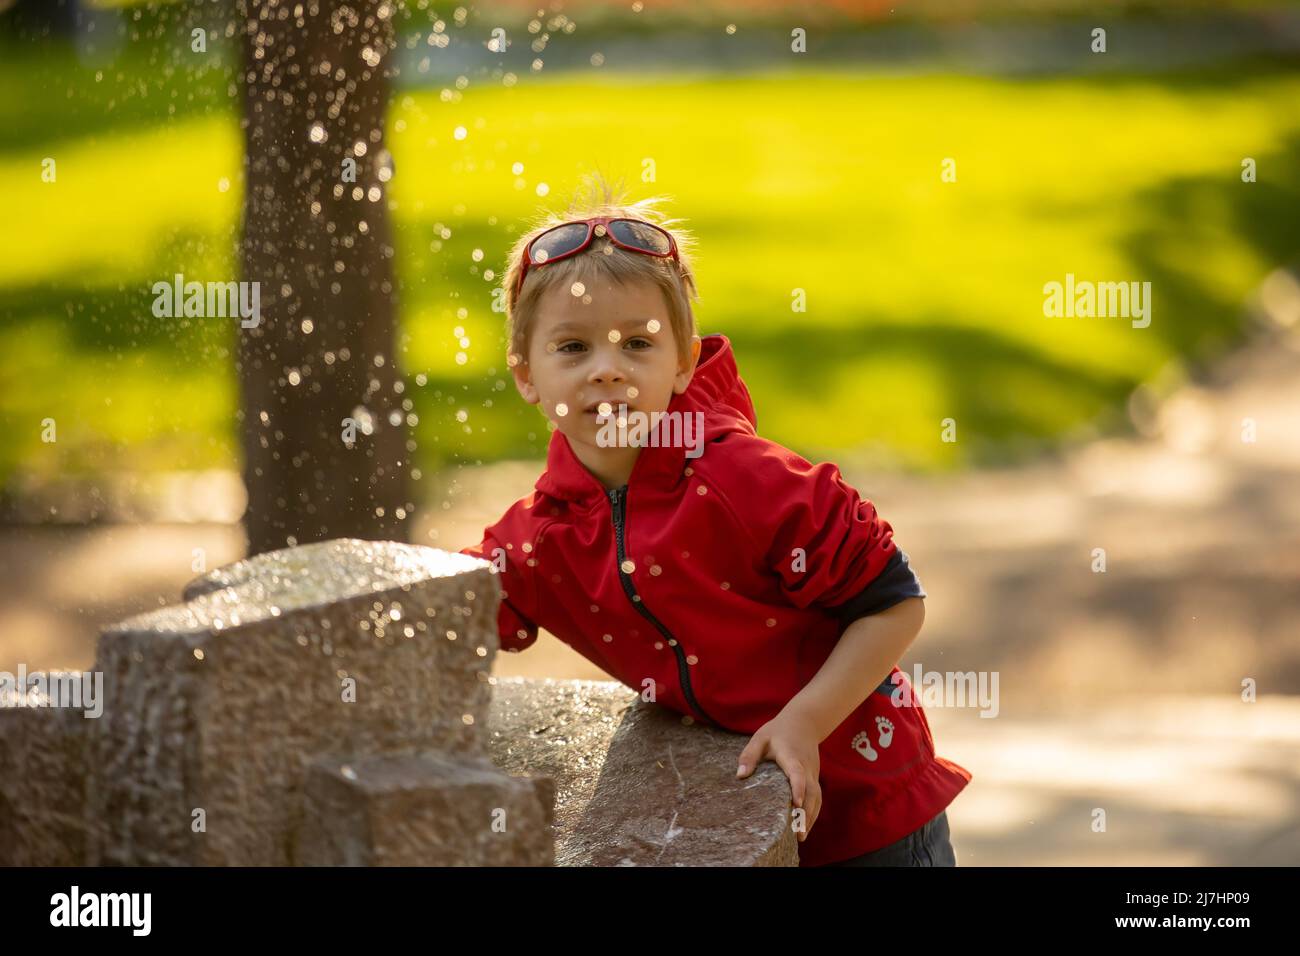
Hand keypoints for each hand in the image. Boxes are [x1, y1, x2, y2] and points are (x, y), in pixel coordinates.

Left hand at [735, 706, 822, 841]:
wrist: (804, 723)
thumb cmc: (777, 731)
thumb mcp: (760, 738)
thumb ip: (749, 755)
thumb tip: (740, 776)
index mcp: (791, 755)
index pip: (797, 772)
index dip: (798, 787)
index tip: (796, 803)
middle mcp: (806, 766)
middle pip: (811, 791)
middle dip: (806, 812)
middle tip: (799, 834)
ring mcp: (813, 773)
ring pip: (817, 797)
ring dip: (811, 816)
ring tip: (801, 837)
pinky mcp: (815, 778)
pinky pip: (817, 797)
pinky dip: (813, 813)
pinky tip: (805, 827)